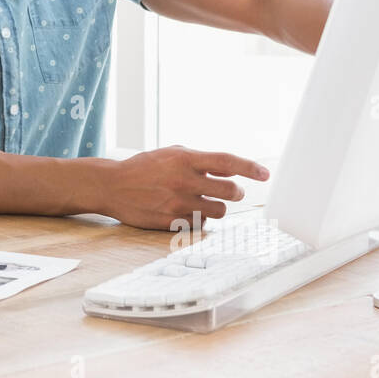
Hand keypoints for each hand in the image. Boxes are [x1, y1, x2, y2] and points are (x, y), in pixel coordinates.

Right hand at [96, 145, 268, 229]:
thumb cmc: (144, 167)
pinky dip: (199, 218)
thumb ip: (201, 161)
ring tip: (204, 201)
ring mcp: (178, 203)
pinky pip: (200, 223)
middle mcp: (183, 181)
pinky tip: (185, 210)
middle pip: (230, 190)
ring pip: (219, 211)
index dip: (250, 168)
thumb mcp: (171, 154)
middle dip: (235, 191)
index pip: (226, 161)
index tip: (265, 174)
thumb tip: (232, 169)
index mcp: (184, 158)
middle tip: (232, 191)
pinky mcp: (172, 222)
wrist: (112, 186)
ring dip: (218, 206)